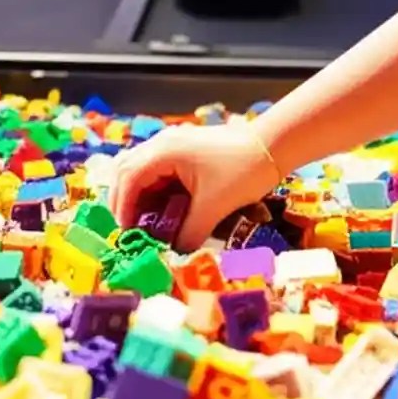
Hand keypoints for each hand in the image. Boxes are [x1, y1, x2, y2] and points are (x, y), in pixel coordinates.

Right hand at [109, 123, 281, 250]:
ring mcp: (171, 144)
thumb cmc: (244, 171)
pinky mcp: (182, 150)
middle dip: (123, 201)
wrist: (274, 146)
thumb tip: (174, 254)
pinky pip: (156, 170)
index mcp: (164, 152)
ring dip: (137, 194)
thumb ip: (190, 233)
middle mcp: (161, 144)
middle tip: (129, 229)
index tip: (126, 233)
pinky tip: (161, 209)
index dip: (123, 208)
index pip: (128, 179)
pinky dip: (152, 190)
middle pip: (125, 170)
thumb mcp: (214, 207)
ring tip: (142, 221)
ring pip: (139, 169)